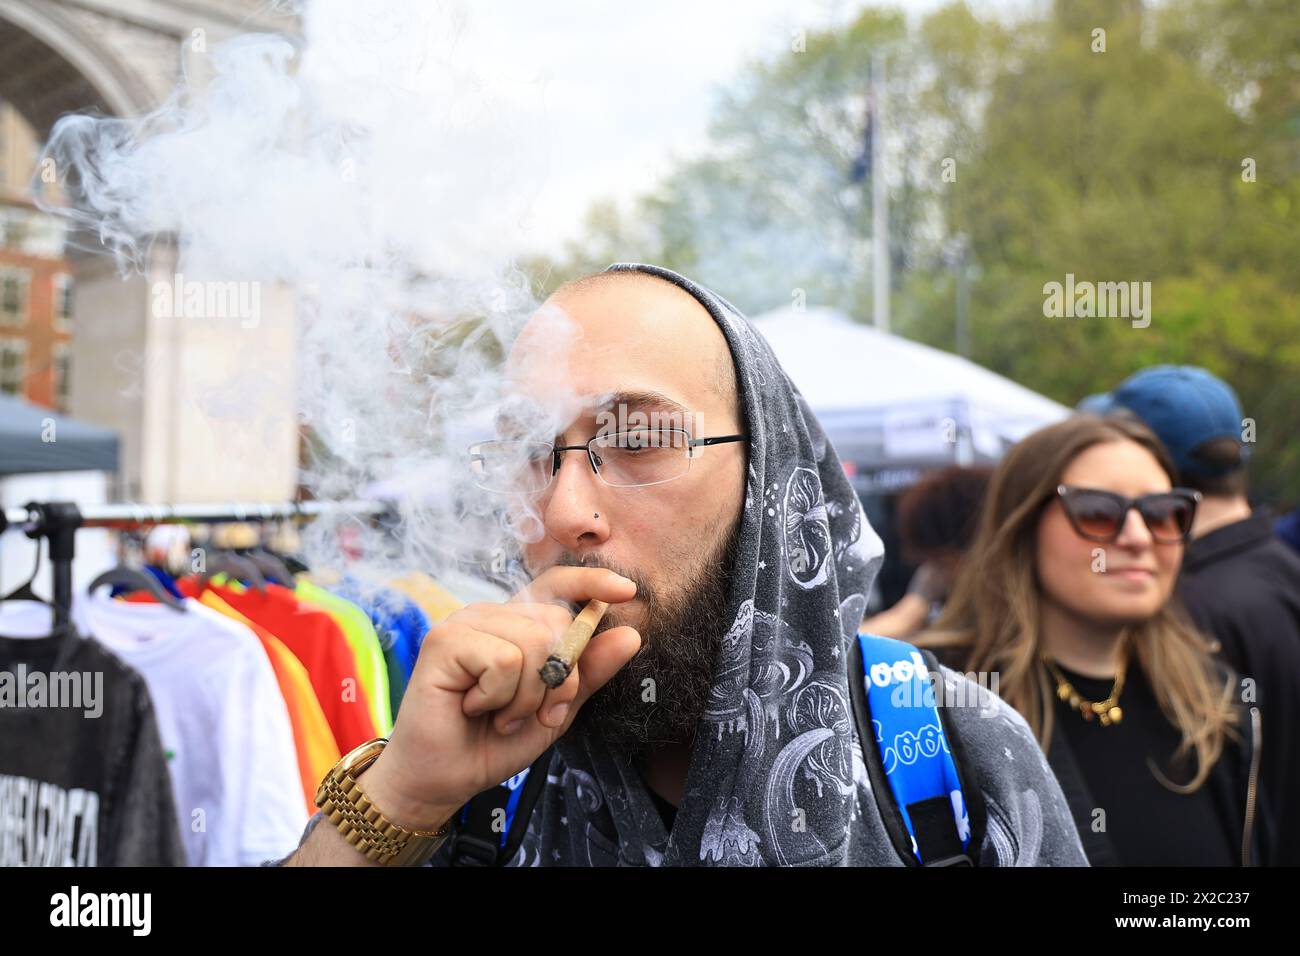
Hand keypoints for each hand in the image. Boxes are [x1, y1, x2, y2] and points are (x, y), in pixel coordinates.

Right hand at [358, 566, 640, 829]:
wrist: (445, 779)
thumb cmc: (494, 741)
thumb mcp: (556, 708)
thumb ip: (588, 672)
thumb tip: (630, 635)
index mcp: (515, 623)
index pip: (557, 585)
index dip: (591, 582)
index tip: (627, 590)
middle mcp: (490, 615)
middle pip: (557, 622)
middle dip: (557, 680)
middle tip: (530, 712)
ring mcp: (464, 623)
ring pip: (535, 642)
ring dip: (526, 696)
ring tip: (499, 714)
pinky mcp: (444, 641)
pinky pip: (505, 661)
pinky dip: (500, 697)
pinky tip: (475, 707)